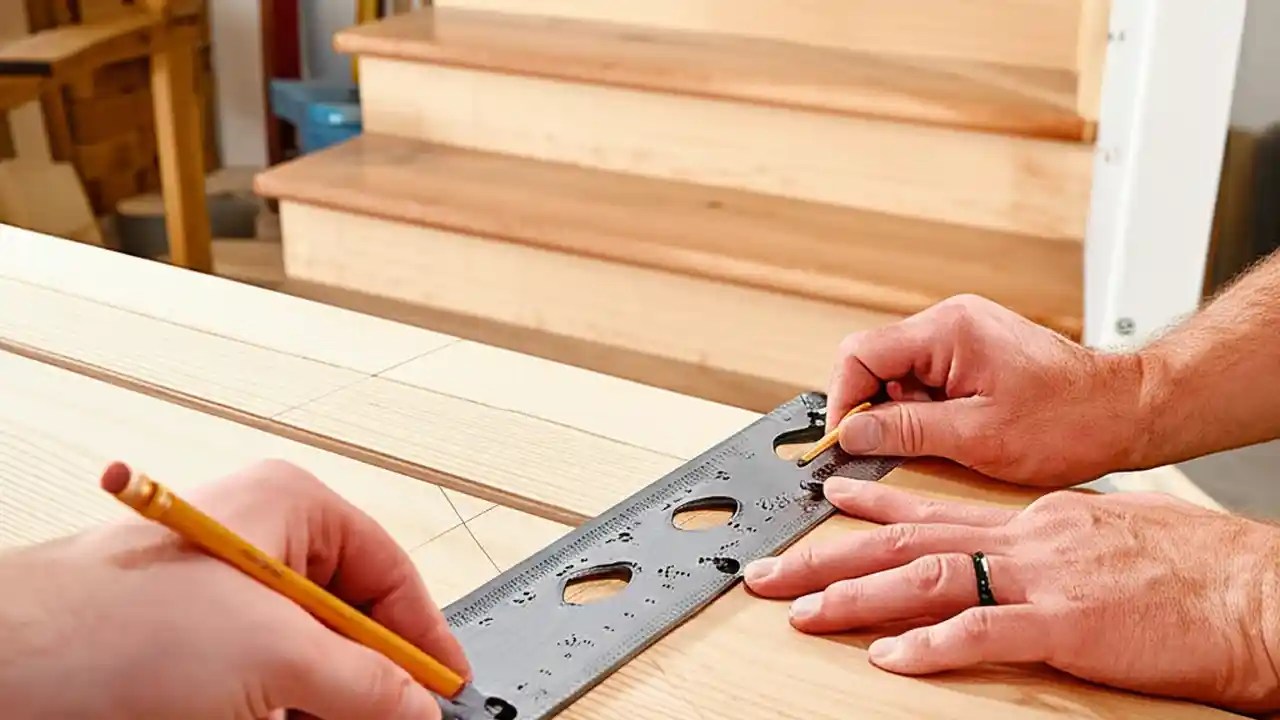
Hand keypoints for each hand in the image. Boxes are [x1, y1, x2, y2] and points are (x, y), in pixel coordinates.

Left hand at [0, 459, 467, 719]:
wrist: (6, 670)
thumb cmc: (108, 627)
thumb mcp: (276, 656)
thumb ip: (367, 684)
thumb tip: (418, 706)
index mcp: (289, 509)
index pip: (389, 571)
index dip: (421, 636)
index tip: (443, 690)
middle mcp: (260, 545)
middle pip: (351, 621)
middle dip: (369, 681)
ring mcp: (223, 596)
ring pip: (307, 657)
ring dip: (321, 702)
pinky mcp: (192, 646)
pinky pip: (264, 680)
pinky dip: (281, 709)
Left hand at [744, 478, 1279, 713]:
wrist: (1255, 590)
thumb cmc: (1196, 568)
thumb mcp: (1109, 537)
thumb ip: (1053, 546)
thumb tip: (1021, 556)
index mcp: (1034, 522)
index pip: (934, 509)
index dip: (873, 508)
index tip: (828, 503)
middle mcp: (1024, 540)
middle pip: (906, 543)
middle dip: (830, 558)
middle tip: (771, 572)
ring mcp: (1041, 579)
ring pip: (926, 579)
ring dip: (856, 598)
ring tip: (802, 612)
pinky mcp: (1067, 625)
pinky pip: (983, 632)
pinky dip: (930, 645)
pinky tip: (890, 657)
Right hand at [826, 294, 1145, 486]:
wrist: (1128, 411)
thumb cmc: (1070, 420)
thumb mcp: (977, 437)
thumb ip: (904, 431)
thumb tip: (851, 433)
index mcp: (947, 330)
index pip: (859, 354)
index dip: (844, 400)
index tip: (845, 440)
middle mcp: (951, 322)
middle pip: (875, 361)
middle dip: (875, 409)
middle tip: (889, 449)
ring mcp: (963, 334)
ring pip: (899, 373)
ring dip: (903, 412)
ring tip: (937, 443)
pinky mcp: (975, 352)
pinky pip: (926, 378)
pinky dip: (926, 410)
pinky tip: (952, 433)